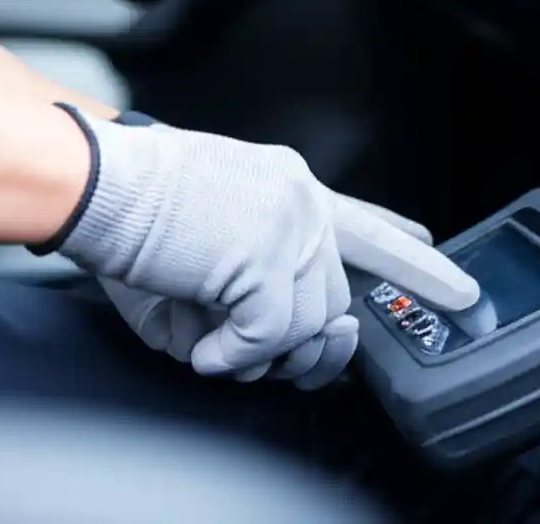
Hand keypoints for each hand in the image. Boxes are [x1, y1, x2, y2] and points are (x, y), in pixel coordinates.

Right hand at [98, 193, 445, 387]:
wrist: (98, 182)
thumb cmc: (133, 208)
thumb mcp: (210, 238)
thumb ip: (258, 280)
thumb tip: (289, 343)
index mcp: (288, 187)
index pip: (364, 223)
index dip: (407, 250)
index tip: (442, 260)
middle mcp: (301, 202)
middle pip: (333, 298)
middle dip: (305, 348)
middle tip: (248, 358)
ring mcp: (291, 228)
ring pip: (305, 324)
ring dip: (255, 352)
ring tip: (209, 341)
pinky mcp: (269, 259)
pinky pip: (271, 338)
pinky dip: (233, 356)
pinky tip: (205, 348)